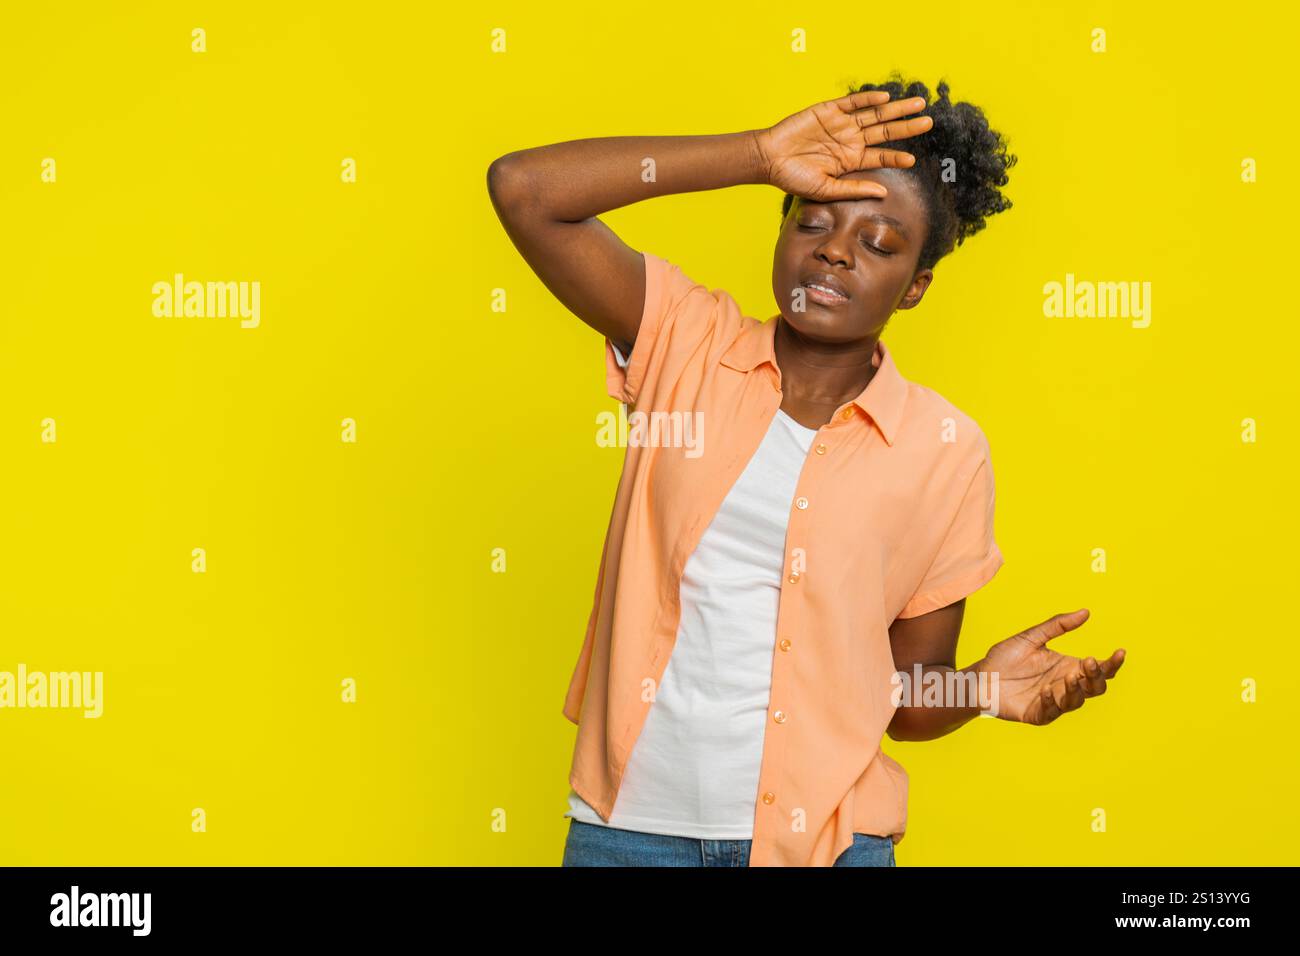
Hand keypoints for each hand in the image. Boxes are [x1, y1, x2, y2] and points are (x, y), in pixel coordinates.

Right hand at [752, 90, 932, 201]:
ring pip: (874, 114)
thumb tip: (883, 192)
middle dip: (907, 127)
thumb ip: (854, 189)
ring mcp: (841, 124)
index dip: (897, 157)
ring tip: (918, 104)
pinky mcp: (828, 110)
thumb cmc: (793, 179)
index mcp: (851, 160)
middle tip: (929, 121)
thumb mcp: (825, 190)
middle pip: (885, 132)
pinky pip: (852, 102)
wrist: (769, 159)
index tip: (913, 160)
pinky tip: (884, 98)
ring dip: (896, 109)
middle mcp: (850, 140)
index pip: (880, 156)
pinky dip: (868, 99)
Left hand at [972, 609, 1125, 724]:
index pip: (1099, 668)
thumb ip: (1057, 626)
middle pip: (1096, 687)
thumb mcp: (1032, 637)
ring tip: (1069, 676)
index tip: (1119, 651)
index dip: (1112, 663)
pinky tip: (1046, 690)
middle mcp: (1065, 685)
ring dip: (1076, 689)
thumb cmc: (1005, 657)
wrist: (980, 676)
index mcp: (1068, 667)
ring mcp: (1054, 701)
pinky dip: (1051, 701)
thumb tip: (1086, 612)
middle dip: (1097, 676)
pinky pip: (1051, 711)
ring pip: (1077, 700)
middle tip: (1087, 662)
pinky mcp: (1038, 714)